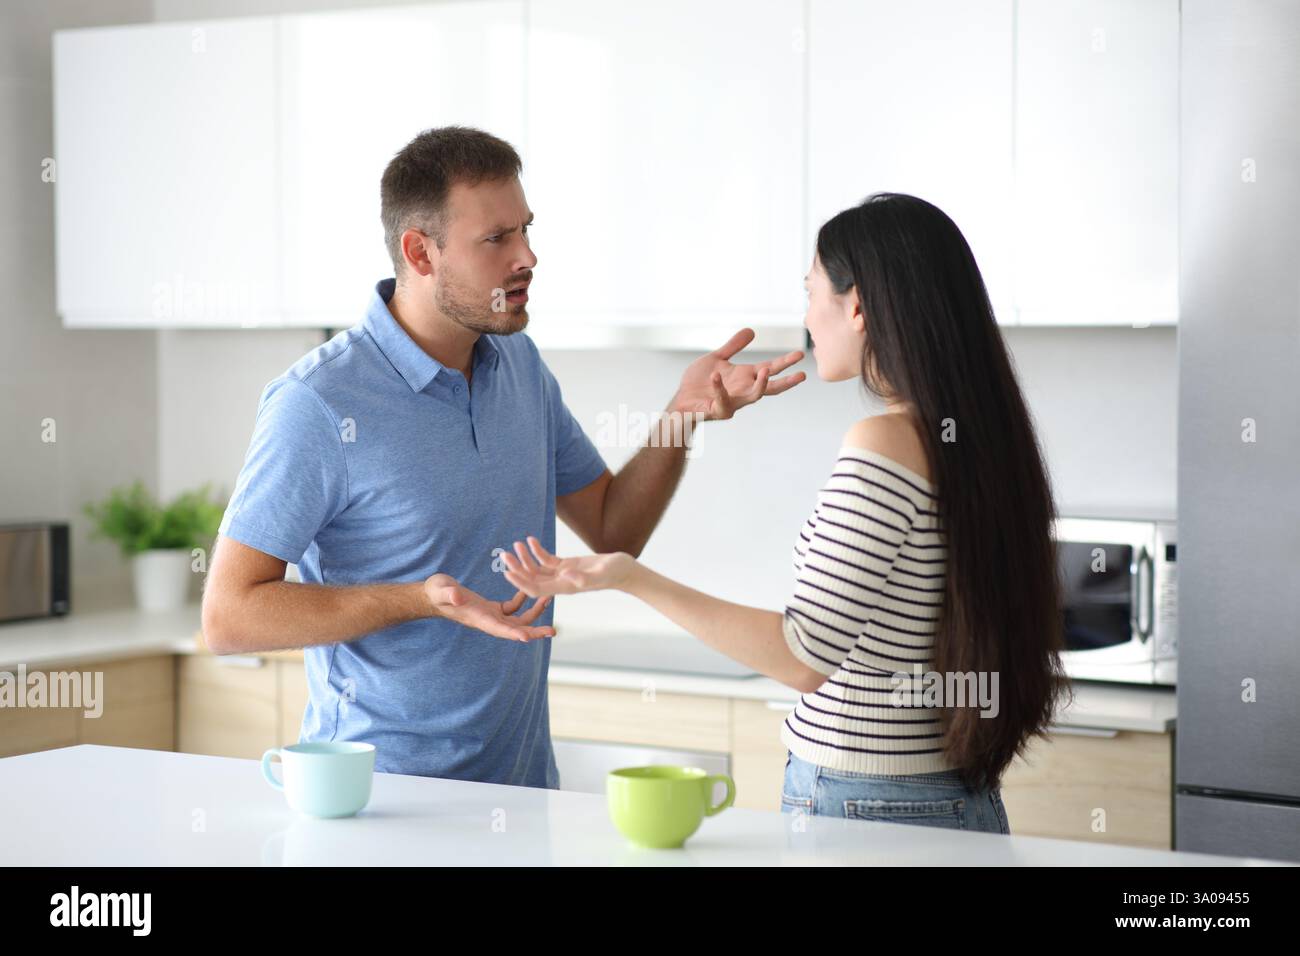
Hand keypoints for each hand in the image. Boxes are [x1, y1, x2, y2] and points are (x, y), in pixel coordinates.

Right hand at [423, 573, 553, 641]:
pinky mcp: (492, 608)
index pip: (499, 629)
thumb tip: (457, 596)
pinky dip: (522, 600)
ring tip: (548, 600)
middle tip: (553, 631)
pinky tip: (529, 589)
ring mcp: (491, 615)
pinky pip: (512, 607)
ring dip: (534, 612)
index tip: (530, 637)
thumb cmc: (436, 592)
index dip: (515, 633)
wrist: (433, 594)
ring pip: (517, 619)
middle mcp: (488, 620)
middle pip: (515, 629)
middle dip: (534, 630)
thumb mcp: (442, 590)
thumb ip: (449, 593)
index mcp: (478, 619)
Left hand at [499, 536, 635, 596]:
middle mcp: (561, 582)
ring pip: (537, 569)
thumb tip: (566, 576)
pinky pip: (547, 560)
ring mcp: (563, 574)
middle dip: (517, 568)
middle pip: (532, 578)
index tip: (507, 573)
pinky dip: (538, 551)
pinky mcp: (568, 565)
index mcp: (565, 587)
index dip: (521, 582)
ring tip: (515, 544)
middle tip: (504, 555)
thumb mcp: (600, 574)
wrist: (625, 571)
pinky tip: (530, 540)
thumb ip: (584, 577)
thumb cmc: (615, 573)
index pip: (536, 588)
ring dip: (525, 558)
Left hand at [667, 328, 805, 421]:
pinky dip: (720, 388)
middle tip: (802, 375)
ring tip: (766, 371)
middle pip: (770, 387)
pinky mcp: (718, 410)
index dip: (785, 362)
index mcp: (745, 378)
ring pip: (753, 397)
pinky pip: (722, 399)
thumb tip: (752, 330)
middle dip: (786, 381)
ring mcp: (733, 402)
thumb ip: (733, 346)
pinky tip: (715, 376)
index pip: (770, 369)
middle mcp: (743, 391)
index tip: (800, 354)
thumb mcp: (717, 359)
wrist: (681, 400)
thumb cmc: (699, 382)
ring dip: (760, 385)